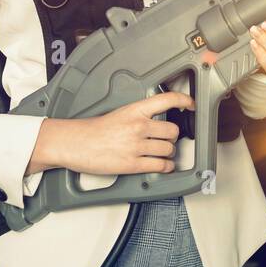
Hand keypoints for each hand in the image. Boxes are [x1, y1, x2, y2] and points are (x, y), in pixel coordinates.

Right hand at [40, 91, 190, 176]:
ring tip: (162, 153)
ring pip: (168, 149)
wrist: (75, 143)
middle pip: (172, 130)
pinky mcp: (133, 164)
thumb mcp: (119, 113)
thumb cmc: (93, 130)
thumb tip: (155, 122)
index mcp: (135, 110)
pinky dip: (166, 167)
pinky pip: (160, 166)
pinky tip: (163, 165)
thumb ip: (139, 116)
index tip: (191, 104)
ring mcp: (136, 145)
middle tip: (167, 138)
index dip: (184, 100)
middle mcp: (138, 126)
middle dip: (172, 136)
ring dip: (168, 153)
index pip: (166, 99)